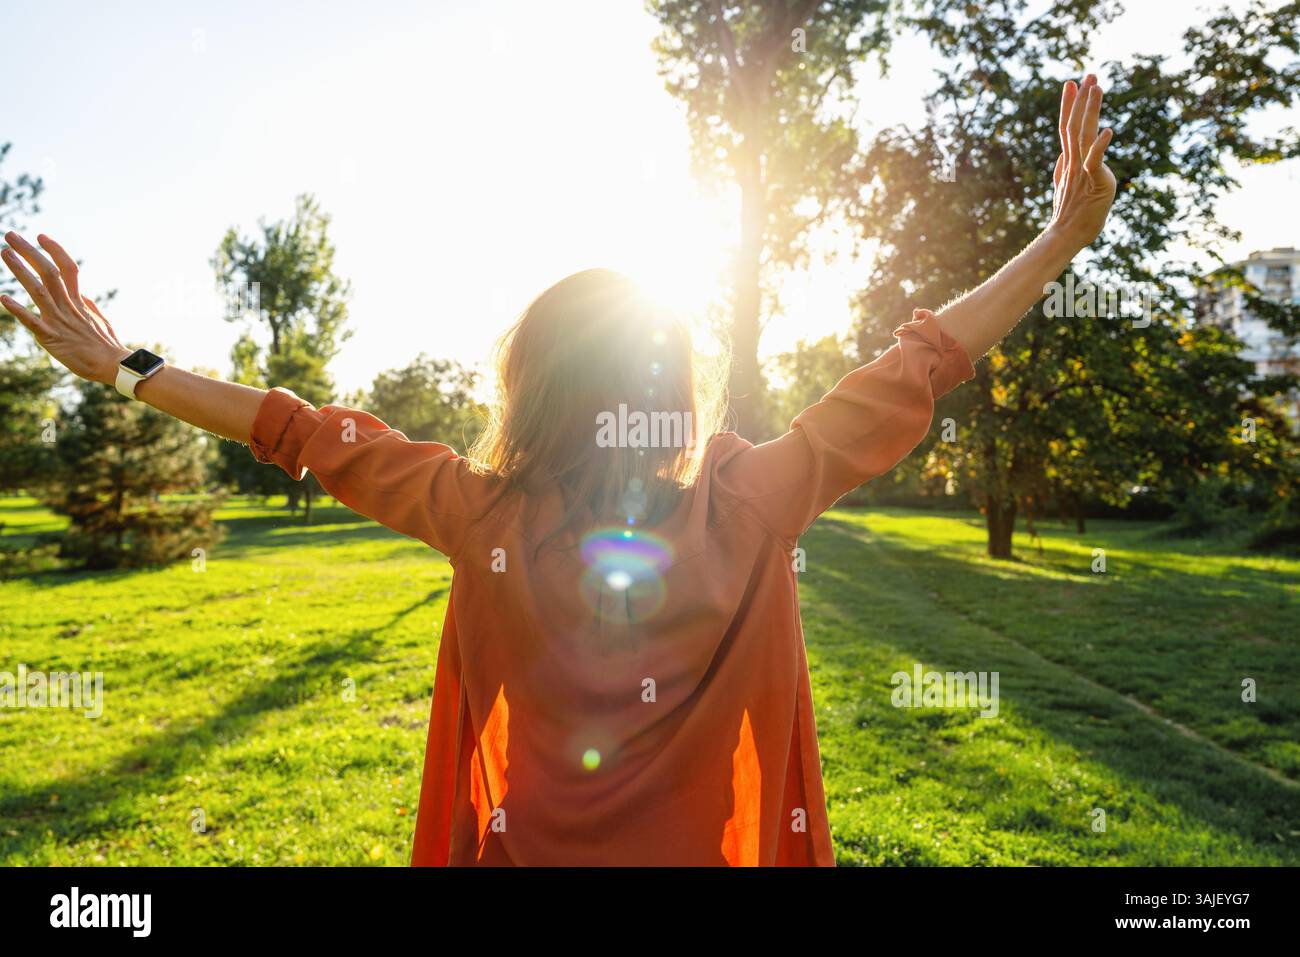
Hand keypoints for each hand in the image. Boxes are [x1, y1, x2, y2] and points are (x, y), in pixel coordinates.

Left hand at [1, 231, 129, 383]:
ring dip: (20, 270)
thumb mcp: (99, 320)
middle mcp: (68, 306)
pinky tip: (4, 298)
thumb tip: (81, 294)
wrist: (114, 365)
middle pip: (49, 272)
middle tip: (11, 235)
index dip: (54, 250)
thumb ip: (87, 305)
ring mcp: (60, 320)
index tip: (41, 237)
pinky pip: (33, 322)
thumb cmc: (107, 345)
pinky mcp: (52, 338)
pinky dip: (18, 310)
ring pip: (38, 290)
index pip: (68, 268)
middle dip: (29, 252)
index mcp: (80, 301)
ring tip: (5, 252)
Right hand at [1048, 74, 1116, 247]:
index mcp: (1068, 161)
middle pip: (1075, 124)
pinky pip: (1095, 161)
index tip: (1071, 83)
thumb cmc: (1071, 213)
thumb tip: (1062, 156)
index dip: (1068, 105)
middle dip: (1081, 99)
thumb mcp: (1067, 186)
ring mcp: (1082, 170)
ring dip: (1090, 110)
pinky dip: (1100, 146)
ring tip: (1096, 88)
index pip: (1066, 127)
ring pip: (1084, 135)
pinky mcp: (1094, 181)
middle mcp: (1073, 161)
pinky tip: (1108, 130)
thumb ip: (1064, 168)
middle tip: (1088, 74)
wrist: (1068, 234)